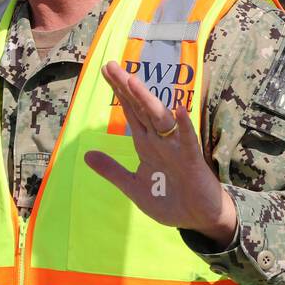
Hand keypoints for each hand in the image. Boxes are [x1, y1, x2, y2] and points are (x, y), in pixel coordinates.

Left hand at [84, 61, 236, 243]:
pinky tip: (178, 109)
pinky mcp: (192, 161)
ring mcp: (176, 148)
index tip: (106, 72)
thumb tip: (86, 155)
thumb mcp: (132, 186)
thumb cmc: (169, 200)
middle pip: (140, 108)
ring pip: (159, 119)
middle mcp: (160, 141)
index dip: (118, 92)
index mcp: (146, 145)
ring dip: (147, 100)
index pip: (130, 112)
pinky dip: (184, 126)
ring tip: (133, 81)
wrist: (198, 219)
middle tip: (110, 65)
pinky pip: (188, 141)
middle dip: (126, 87)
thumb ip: (112, 170)